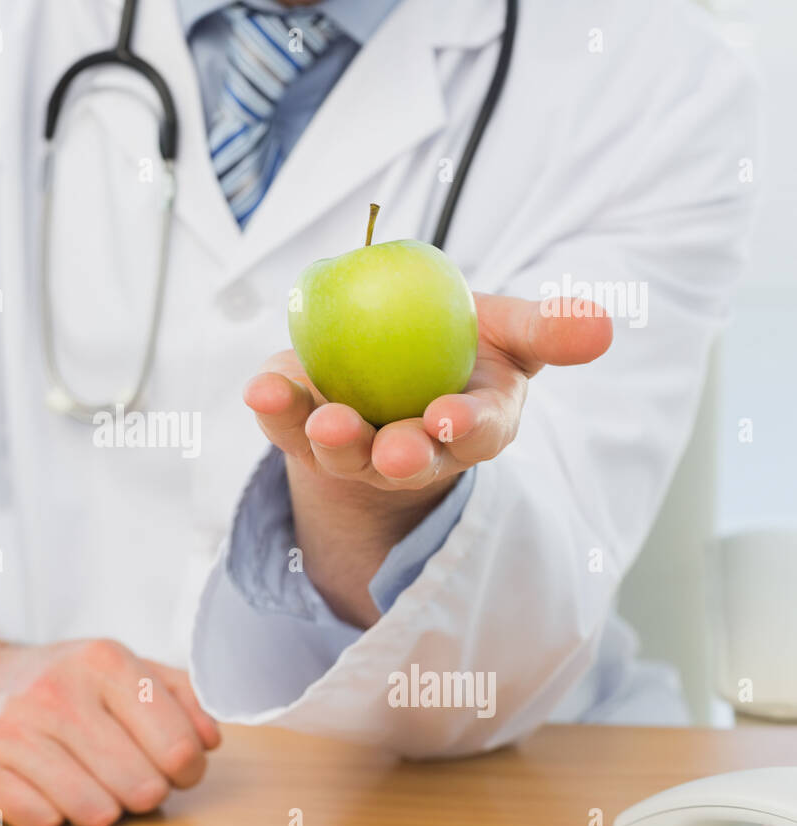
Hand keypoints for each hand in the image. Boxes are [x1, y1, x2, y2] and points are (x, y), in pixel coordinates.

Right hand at [0, 622, 221, 825]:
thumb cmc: (56, 682)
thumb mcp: (118, 668)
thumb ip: (178, 695)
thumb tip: (210, 738)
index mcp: (103, 661)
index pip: (178, 746)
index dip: (187, 769)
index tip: (175, 767)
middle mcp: (55, 691)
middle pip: (141, 786)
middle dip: (143, 791)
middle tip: (126, 775)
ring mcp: (11, 729)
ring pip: (95, 811)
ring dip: (99, 805)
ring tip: (85, 779)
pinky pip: (43, 822)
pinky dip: (51, 813)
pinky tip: (42, 783)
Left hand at [243, 294, 612, 626]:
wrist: (386, 365)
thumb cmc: (457, 351)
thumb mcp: (509, 334)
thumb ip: (548, 329)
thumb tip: (602, 324)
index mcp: (468, 427)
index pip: (474, 435)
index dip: (465, 428)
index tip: (451, 418)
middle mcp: (408, 450)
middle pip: (406, 461)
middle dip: (400, 457)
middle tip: (393, 452)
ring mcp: (351, 446)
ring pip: (342, 451)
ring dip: (334, 438)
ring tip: (326, 421)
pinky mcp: (299, 428)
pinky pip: (283, 422)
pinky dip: (273, 406)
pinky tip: (261, 389)